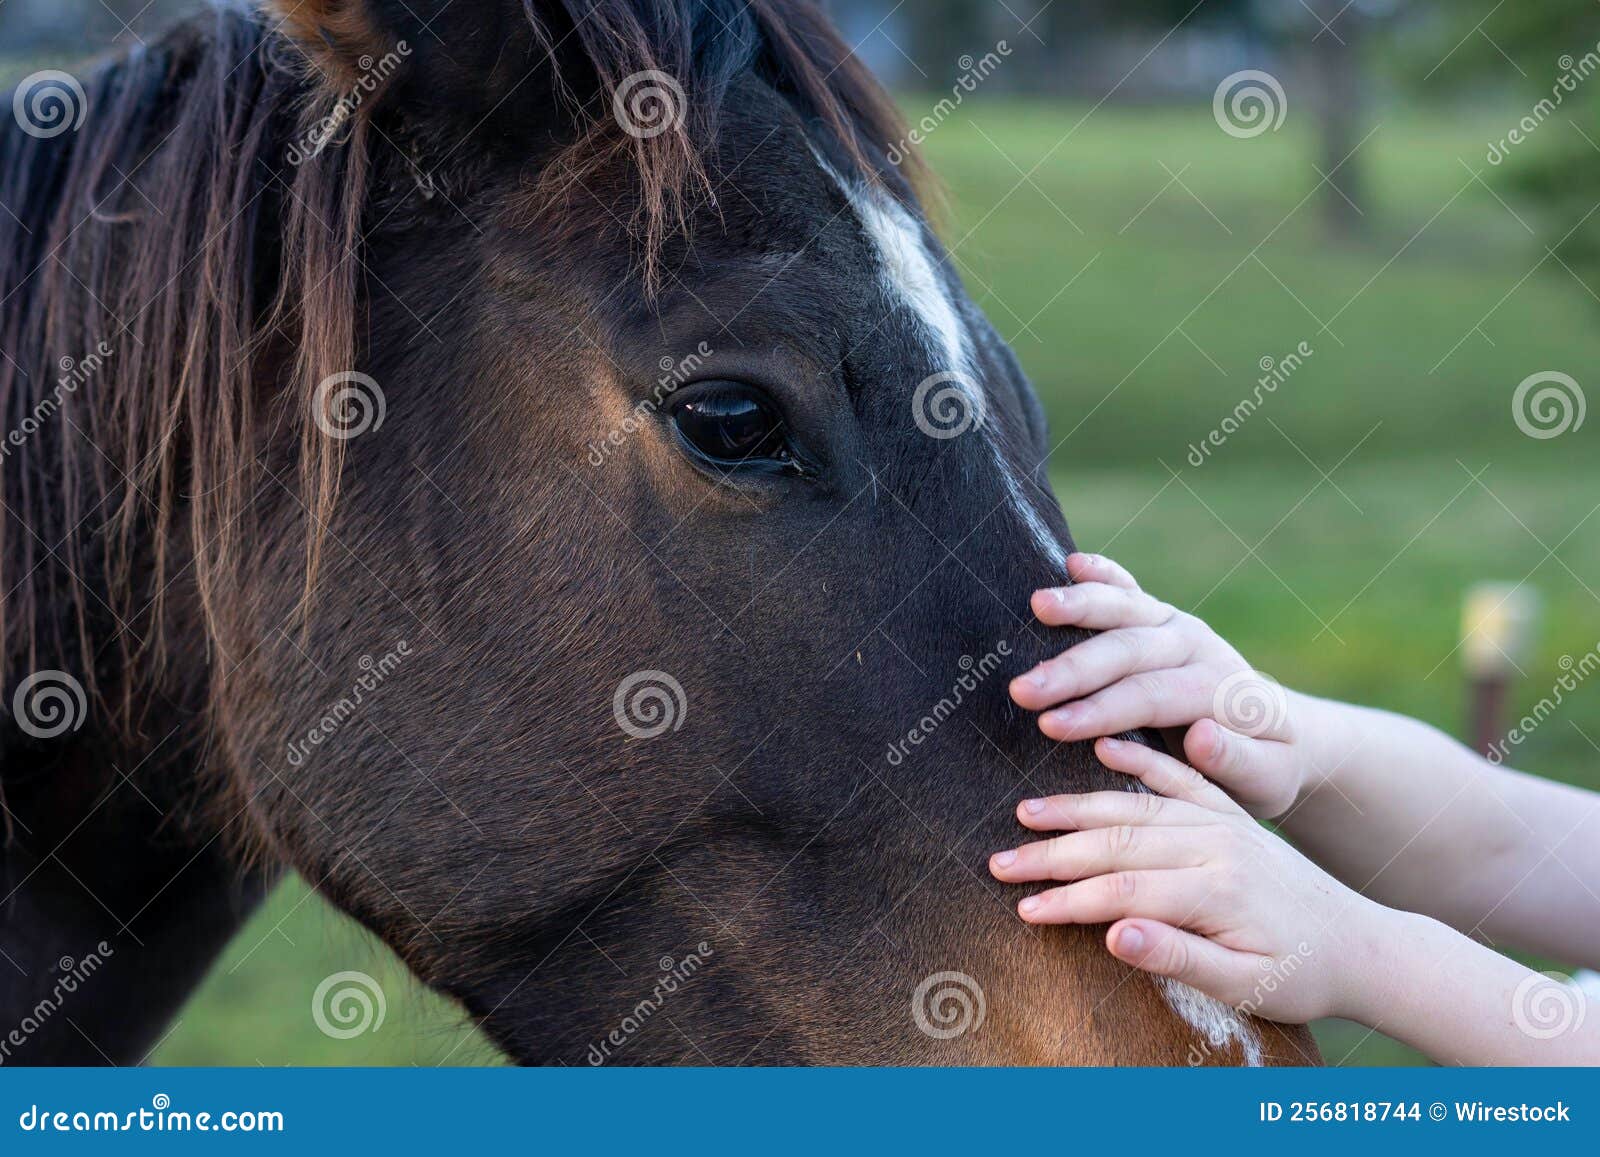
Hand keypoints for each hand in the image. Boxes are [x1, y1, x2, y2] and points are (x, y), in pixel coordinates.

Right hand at [988, 736, 1390, 1024]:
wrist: (1362, 945)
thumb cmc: (1298, 977)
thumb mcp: (1244, 985)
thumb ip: (1178, 956)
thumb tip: (1112, 934)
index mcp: (1218, 889)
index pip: (1122, 889)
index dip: (1067, 900)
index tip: (1021, 908)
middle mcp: (1216, 843)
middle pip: (1117, 841)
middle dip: (1052, 853)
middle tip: (997, 861)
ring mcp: (1222, 821)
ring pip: (1135, 805)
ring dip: (1076, 807)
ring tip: (1025, 812)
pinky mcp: (1227, 811)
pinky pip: (1177, 776)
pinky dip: (1138, 760)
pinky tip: (1102, 747)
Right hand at [1011, 551, 1316, 818]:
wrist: (1278, 737)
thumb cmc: (1264, 771)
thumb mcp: (1266, 780)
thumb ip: (1237, 761)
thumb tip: (1200, 734)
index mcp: (1219, 687)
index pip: (1151, 695)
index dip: (1101, 709)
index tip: (1052, 726)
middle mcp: (1196, 646)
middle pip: (1129, 650)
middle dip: (1072, 669)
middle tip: (1022, 689)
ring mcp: (1175, 627)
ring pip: (1126, 610)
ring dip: (1079, 606)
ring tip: (1035, 604)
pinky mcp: (1159, 620)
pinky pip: (1130, 592)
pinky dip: (1105, 574)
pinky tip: (1072, 561)